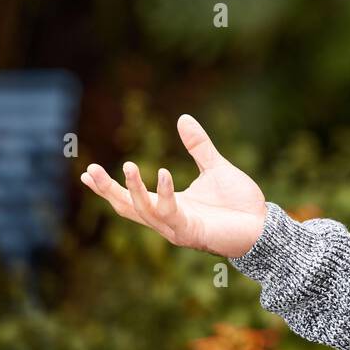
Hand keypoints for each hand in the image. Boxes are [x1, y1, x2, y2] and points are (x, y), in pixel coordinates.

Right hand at [80, 114, 267, 257]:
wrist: (263, 224)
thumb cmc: (239, 203)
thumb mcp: (215, 167)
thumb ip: (198, 146)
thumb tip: (183, 117)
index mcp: (169, 206)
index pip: (131, 199)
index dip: (109, 187)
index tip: (86, 173)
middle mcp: (168, 220)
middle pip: (127, 208)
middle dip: (107, 191)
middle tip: (89, 171)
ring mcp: (177, 228)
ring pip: (144, 211)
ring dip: (133, 189)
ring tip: (128, 165)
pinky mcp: (191, 232)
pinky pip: (171, 212)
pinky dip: (164, 193)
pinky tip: (162, 172)